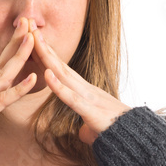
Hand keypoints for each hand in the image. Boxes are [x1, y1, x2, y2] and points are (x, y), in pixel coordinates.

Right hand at [0, 19, 38, 165]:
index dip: (10, 55)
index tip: (22, 38)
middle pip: (0, 65)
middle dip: (15, 44)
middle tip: (28, 22)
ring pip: (3, 76)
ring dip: (19, 56)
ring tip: (33, 37)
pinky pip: (2, 100)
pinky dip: (19, 89)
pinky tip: (33, 78)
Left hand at [30, 27, 132, 144]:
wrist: (137, 138)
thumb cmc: (117, 133)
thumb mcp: (97, 128)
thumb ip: (88, 127)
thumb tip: (83, 132)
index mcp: (85, 92)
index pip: (63, 71)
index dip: (49, 55)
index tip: (35, 40)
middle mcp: (86, 90)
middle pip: (60, 66)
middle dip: (44, 47)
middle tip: (28, 27)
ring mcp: (88, 98)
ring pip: (64, 75)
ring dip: (48, 58)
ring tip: (34, 41)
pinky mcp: (91, 111)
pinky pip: (71, 97)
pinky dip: (58, 86)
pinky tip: (47, 75)